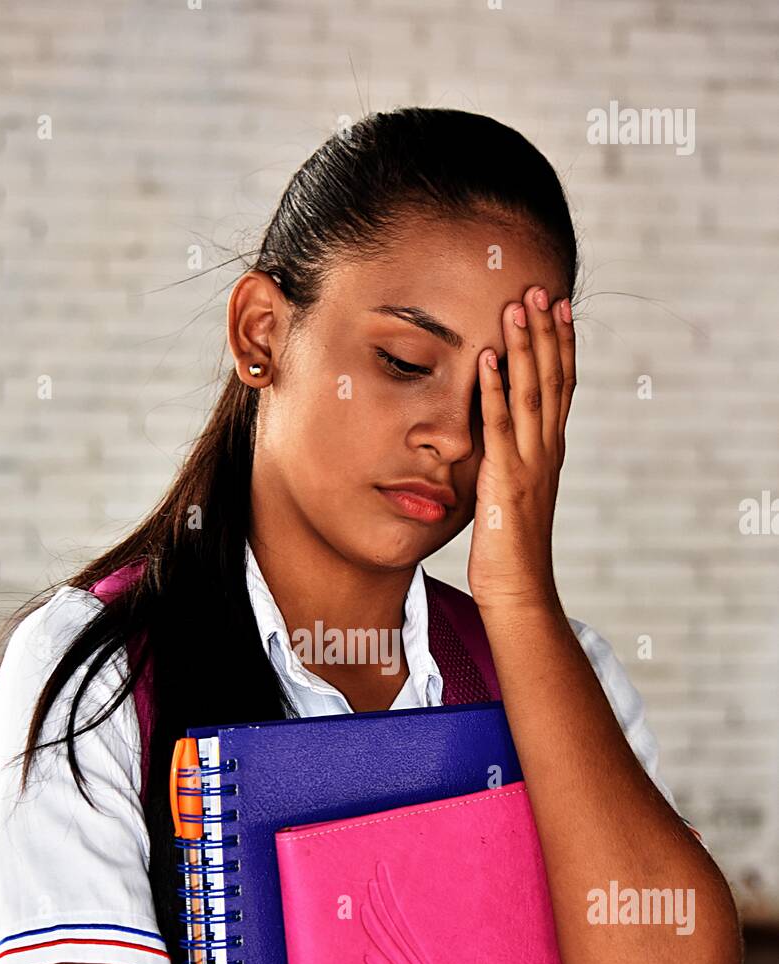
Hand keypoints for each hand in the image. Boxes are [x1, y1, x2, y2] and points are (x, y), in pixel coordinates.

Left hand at [467, 288, 575, 622]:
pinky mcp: (505, 480)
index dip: (561, 345)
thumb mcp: (511, 494)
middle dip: (546, 332)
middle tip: (541, 288)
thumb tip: (495, 439)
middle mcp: (546, 451)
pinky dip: (492, 391)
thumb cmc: (510, 549)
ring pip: (530, 394)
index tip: (559, 307)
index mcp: (549, 452)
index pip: (562, 387)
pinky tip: (485, 359)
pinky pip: (499, 427)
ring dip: (523, 348)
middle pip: (552, 379)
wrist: (518, 590)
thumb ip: (508, 461)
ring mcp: (529, 464)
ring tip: (517, 306)